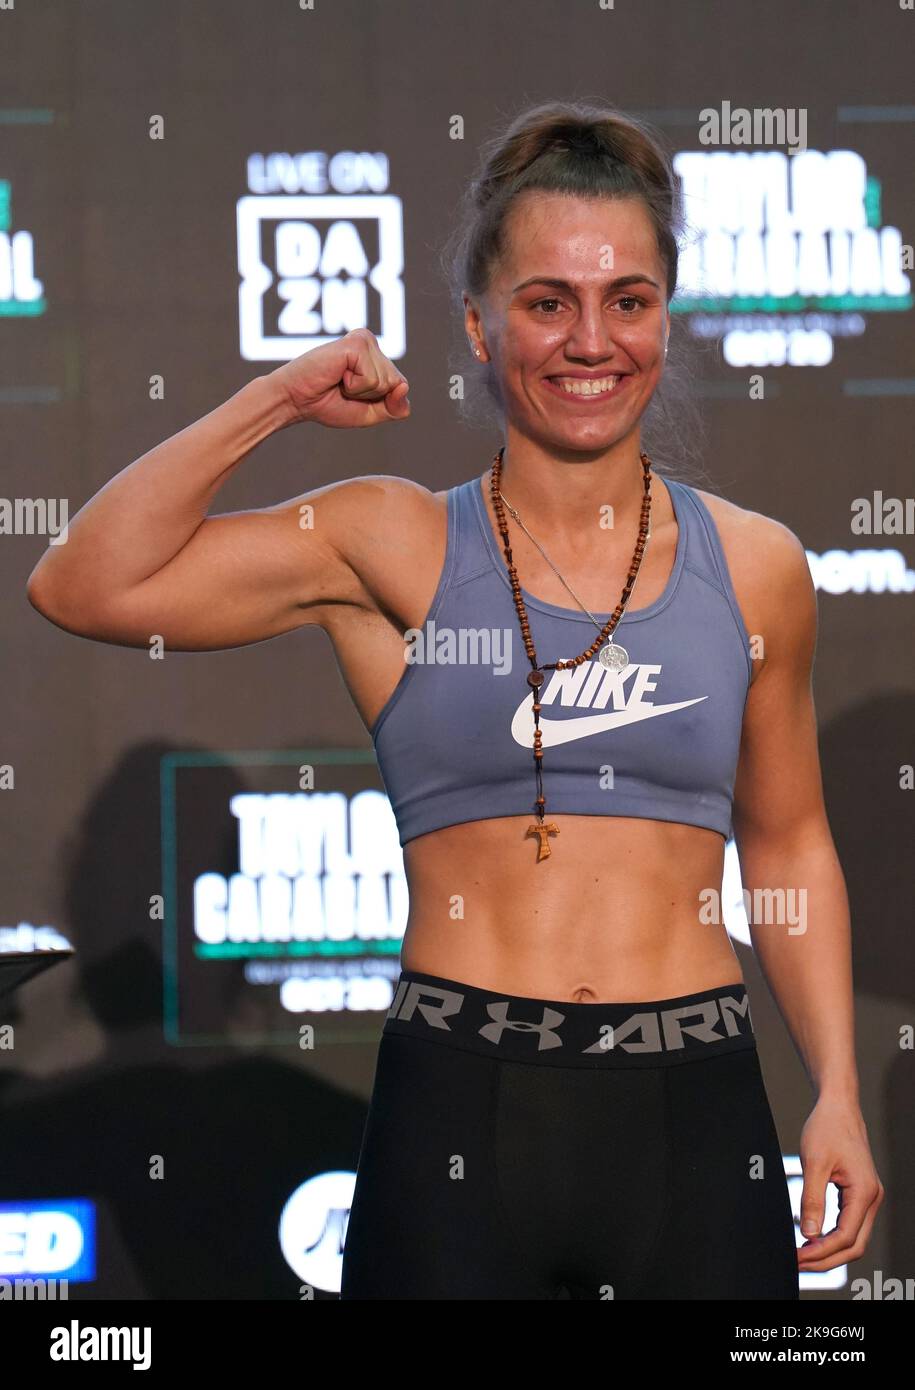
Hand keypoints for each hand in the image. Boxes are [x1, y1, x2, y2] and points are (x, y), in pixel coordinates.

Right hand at [269, 328, 409, 428]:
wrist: (296, 400)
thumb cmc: (328, 404)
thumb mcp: (370, 413)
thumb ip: (395, 407)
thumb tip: (404, 387)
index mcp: (377, 357)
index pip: (401, 387)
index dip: (380, 402)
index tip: (352, 395)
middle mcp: (373, 344)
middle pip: (396, 384)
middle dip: (370, 397)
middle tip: (343, 387)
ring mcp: (365, 340)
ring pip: (386, 382)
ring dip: (360, 391)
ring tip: (339, 380)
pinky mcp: (357, 343)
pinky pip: (372, 379)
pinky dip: (354, 386)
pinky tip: (337, 374)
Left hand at [796, 1096, 883, 1271]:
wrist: (838, 1107)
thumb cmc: (827, 1128)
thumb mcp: (814, 1163)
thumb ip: (812, 1199)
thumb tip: (809, 1234)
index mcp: (864, 1192)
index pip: (845, 1237)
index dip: (821, 1252)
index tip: (797, 1257)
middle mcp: (871, 1199)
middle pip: (854, 1246)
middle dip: (826, 1260)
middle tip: (798, 1264)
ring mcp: (867, 1198)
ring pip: (853, 1238)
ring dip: (829, 1251)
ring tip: (802, 1256)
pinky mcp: (858, 1194)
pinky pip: (849, 1225)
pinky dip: (832, 1237)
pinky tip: (812, 1239)